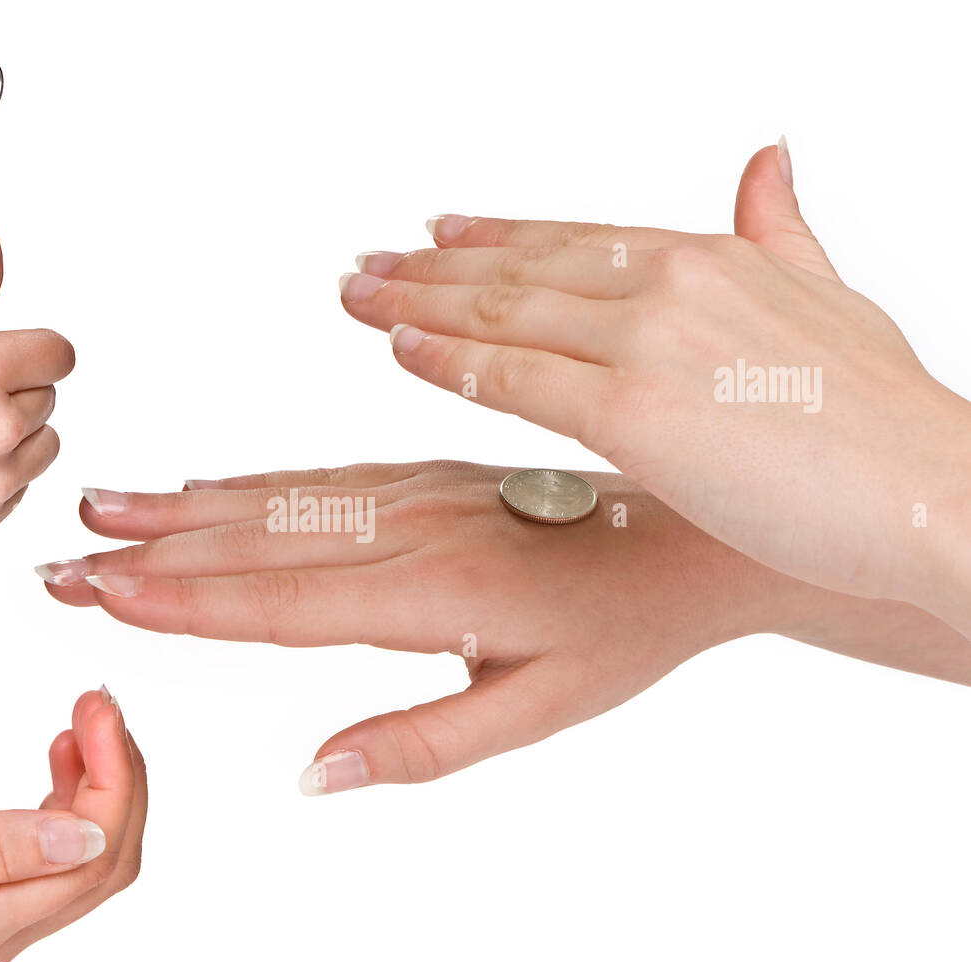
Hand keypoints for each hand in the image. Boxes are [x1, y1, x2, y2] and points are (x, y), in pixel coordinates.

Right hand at [0, 687, 144, 961]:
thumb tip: (87, 838)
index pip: (93, 860)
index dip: (115, 779)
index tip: (100, 711)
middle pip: (102, 861)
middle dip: (118, 776)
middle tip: (98, 704)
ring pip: (82, 855)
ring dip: (98, 784)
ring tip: (86, 720)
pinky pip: (46, 850)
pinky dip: (68, 797)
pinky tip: (59, 758)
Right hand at [36, 462, 970, 791]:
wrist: (691, 535)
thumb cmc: (622, 627)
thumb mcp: (536, 709)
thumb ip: (419, 743)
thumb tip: (315, 774)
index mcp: (435, 591)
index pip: (281, 601)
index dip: (184, 601)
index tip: (106, 596)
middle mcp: (413, 531)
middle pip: (258, 542)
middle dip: (153, 552)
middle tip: (63, 557)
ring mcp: (416, 494)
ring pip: (279, 502)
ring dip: (185, 509)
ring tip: (108, 510)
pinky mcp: (425, 476)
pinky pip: (321, 478)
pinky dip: (250, 485)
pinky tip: (208, 488)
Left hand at [337, 142, 970, 633]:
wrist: (934, 491)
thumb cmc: (887, 416)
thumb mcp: (832, 295)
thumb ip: (781, 229)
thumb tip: (766, 159)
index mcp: (710, 258)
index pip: (573, 238)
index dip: (496, 236)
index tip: (435, 233)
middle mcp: (671, 283)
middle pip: (521, 268)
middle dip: (433, 269)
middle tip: (365, 268)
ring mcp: (650, 343)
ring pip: (504, 315)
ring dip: (418, 306)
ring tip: (358, 299)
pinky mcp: (637, 413)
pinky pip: (515, 381)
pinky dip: (449, 362)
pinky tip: (399, 350)